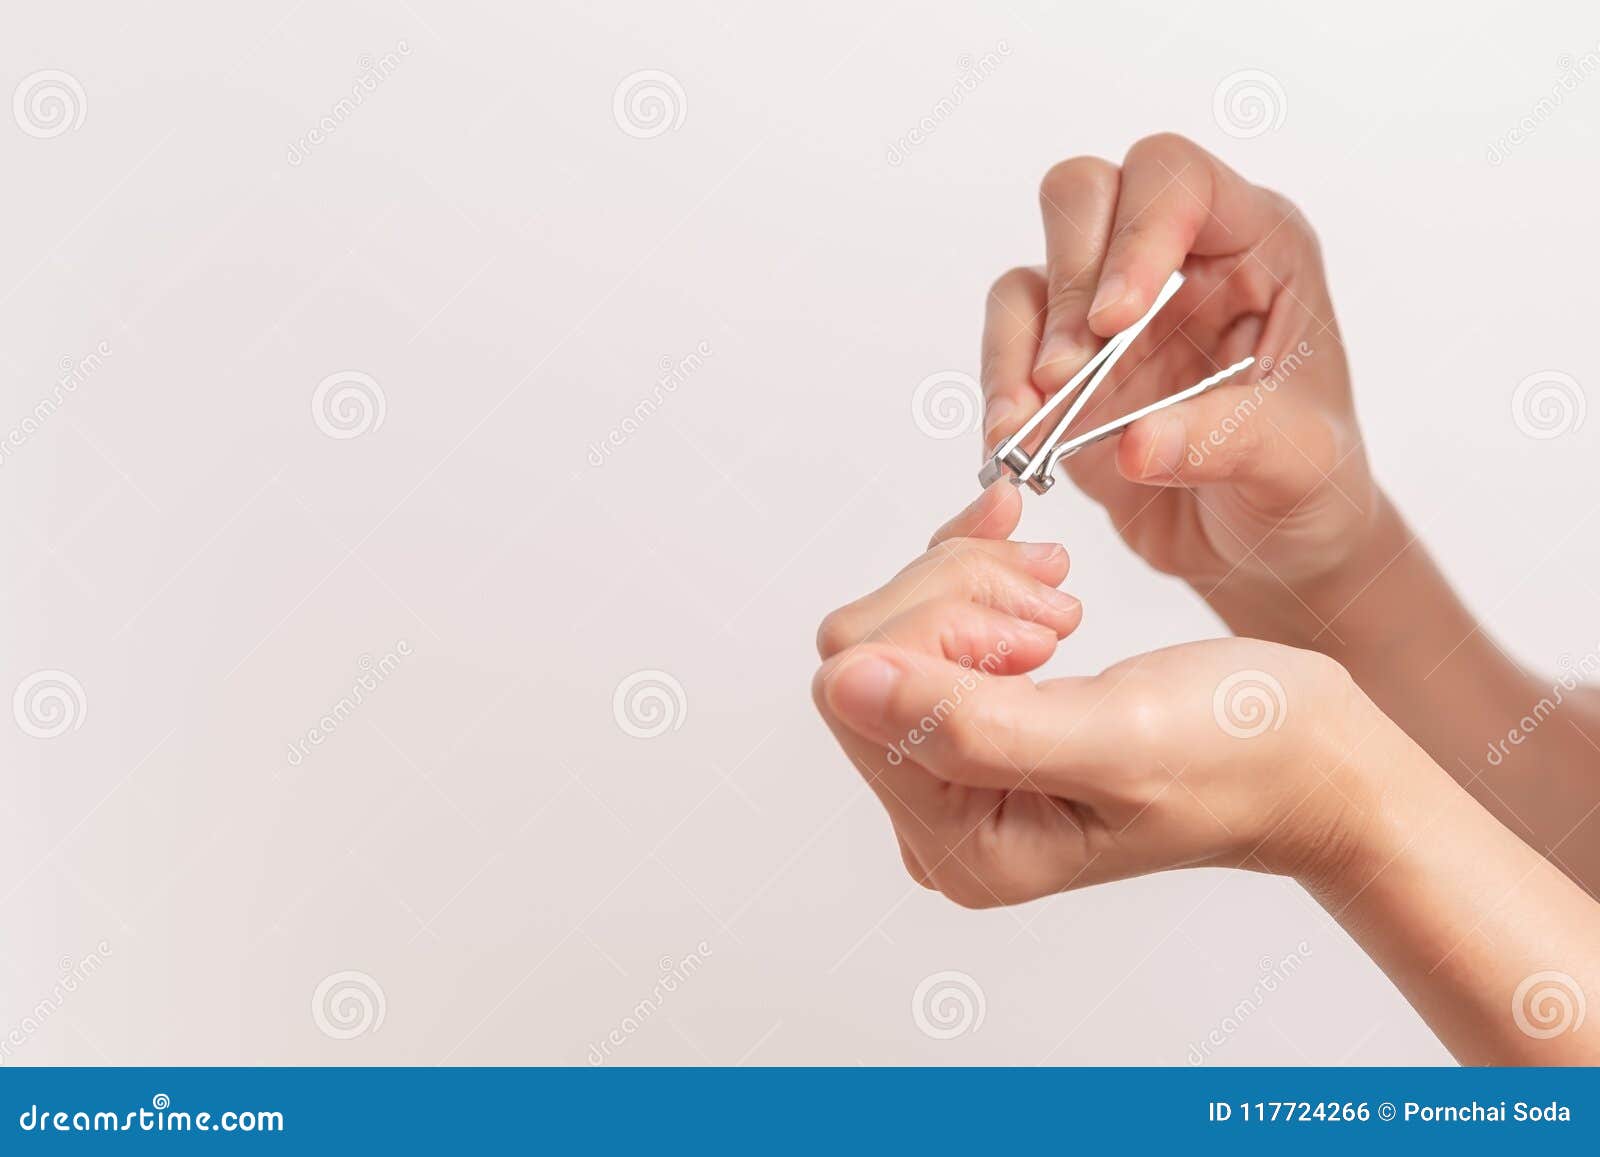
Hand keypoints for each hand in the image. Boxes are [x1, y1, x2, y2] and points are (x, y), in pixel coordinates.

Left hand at [812, 484, 1375, 906]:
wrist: (1306, 755)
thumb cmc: (1239, 758)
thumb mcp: (1111, 738)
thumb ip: (970, 723)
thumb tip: (844, 683)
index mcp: (958, 847)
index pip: (855, 691)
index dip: (938, 629)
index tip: (1042, 635)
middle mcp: (937, 817)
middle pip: (862, 649)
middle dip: (955, 599)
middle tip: (1056, 613)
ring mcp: (952, 766)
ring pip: (891, 618)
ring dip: (976, 583)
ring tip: (1064, 606)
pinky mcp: (974, 716)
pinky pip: (925, 613)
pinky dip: (978, 567)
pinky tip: (1036, 563)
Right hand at [982, 133, 1374, 590]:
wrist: (1268, 553)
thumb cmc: (1307, 486)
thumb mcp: (1301, 462)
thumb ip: (1226, 441)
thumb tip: (1135, 443)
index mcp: (1255, 248)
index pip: (1177, 182)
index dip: (1137, 234)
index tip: (1116, 321)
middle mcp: (1173, 263)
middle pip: (1085, 195)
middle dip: (1066, 279)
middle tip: (1068, 371)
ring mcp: (1109, 317)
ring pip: (1031, 275)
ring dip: (1018, 345)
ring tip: (1028, 425)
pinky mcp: (1063, 373)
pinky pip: (1005, 350)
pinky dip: (999, 392)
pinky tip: (1014, 444)